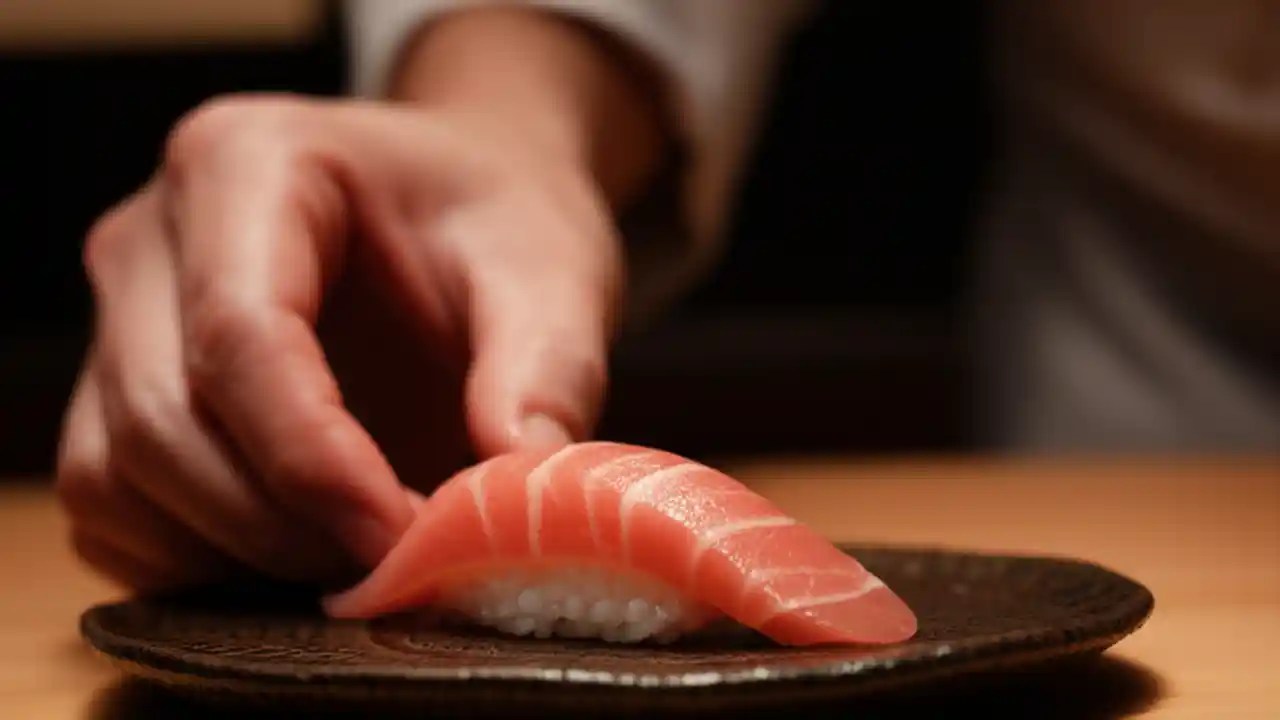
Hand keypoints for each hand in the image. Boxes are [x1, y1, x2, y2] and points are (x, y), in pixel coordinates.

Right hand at [55, 93, 627, 590]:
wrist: (461, 213)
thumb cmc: (496, 223)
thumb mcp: (554, 273)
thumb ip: (547, 371)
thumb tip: (512, 498)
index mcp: (245, 164)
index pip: (241, 333)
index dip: (315, 461)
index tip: (403, 541)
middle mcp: (150, 240)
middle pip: (163, 419)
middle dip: (282, 524)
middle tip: (402, 569)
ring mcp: (119, 322)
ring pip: (117, 479)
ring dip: (234, 555)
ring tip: (364, 563)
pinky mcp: (117, 397)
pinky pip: (114, 513)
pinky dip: (195, 564)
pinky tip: (303, 558)